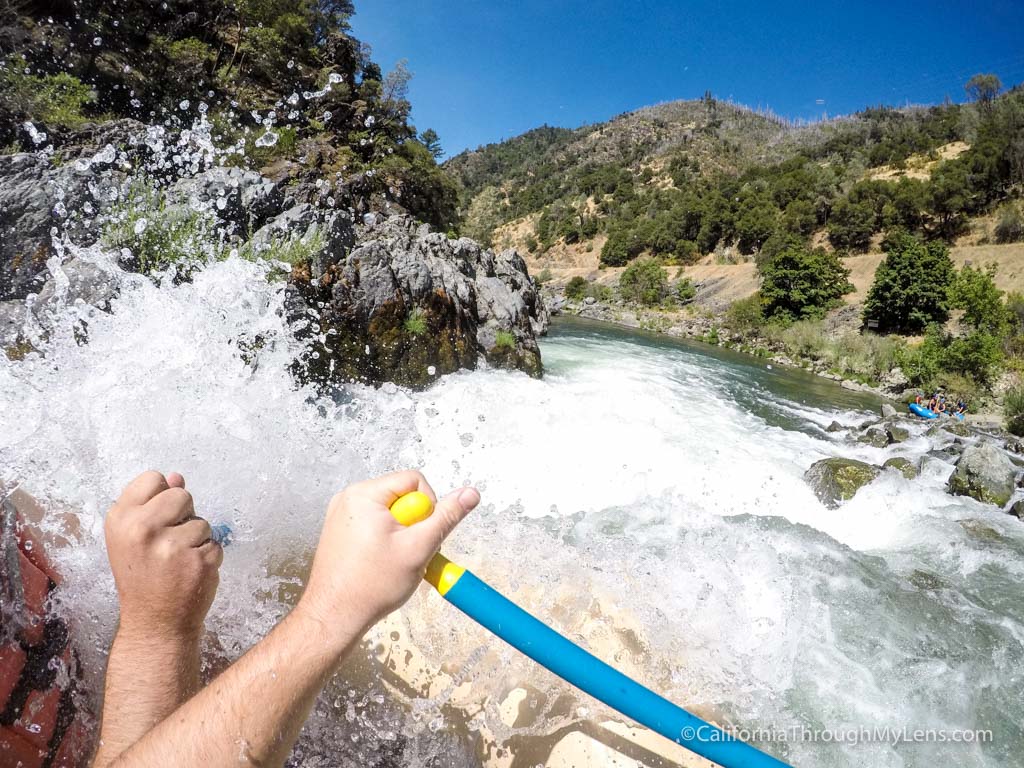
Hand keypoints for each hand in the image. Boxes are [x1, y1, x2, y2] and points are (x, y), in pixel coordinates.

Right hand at [104, 471, 222, 638]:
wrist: (154, 622)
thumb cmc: (143, 576)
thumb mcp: (134, 537)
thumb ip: (154, 505)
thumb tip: (177, 476)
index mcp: (120, 519)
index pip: (153, 478)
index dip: (162, 495)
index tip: (157, 518)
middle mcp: (142, 529)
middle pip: (182, 494)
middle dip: (183, 515)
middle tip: (169, 542)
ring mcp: (170, 545)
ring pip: (202, 521)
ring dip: (197, 539)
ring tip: (177, 561)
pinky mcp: (197, 560)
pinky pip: (215, 543)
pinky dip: (208, 556)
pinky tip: (189, 572)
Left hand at [299, 471, 479, 631]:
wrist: (335, 616)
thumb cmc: (369, 586)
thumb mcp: (419, 548)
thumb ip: (447, 517)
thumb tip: (469, 494)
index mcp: (364, 494)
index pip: (414, 481)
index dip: (427, 508)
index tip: (419, 534)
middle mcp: (349, 498)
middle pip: (402, 496)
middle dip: (413, 524)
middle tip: (406, 551)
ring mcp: (342, 514)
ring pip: (390, 512)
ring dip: (401, 534)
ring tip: (392, 560)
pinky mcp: (341, 530)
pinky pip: (375, 524)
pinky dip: (385, 541)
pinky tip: (380, 563)